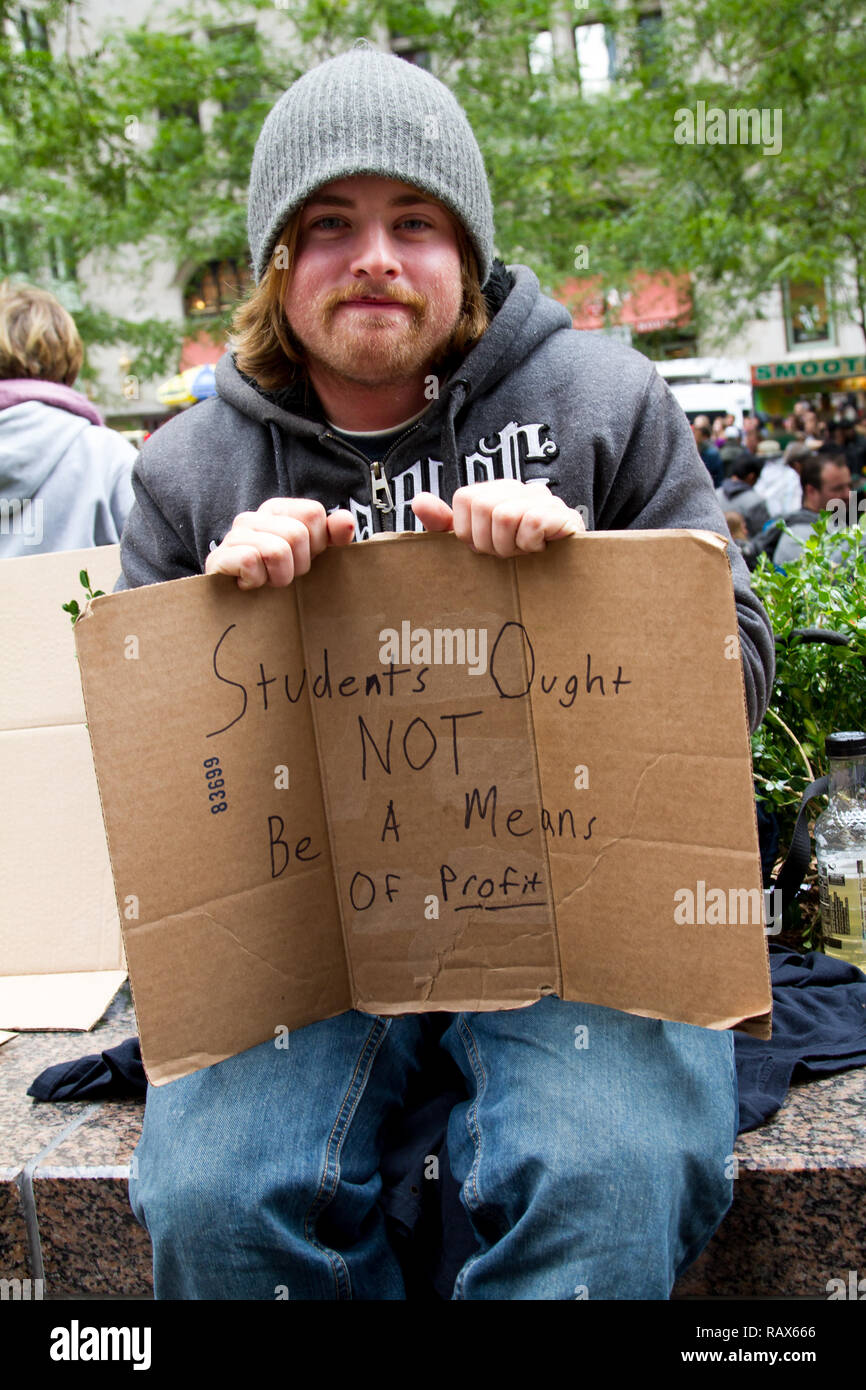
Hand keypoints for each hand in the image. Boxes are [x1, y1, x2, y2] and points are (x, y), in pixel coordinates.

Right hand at [204, 498, 354, 587]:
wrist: (235, 609)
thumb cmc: (273, 578)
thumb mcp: (308, 555)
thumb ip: (330, 536)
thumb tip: (346, 522)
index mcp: (276, 511)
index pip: (313, 513)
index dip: (316, 543)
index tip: (302, 558)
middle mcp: (252, 518)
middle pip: (297, 534)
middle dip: (298, 565)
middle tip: (283, 575)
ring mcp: (233, 537)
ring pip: (277, 550)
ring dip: (279, 577)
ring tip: (267, 581)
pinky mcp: (219, 557)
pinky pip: (250, 562)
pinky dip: (256, 582)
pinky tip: (248, 585)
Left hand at [411, 481, 585, 556]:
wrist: (561, 574)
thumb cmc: (514, 557)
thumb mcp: (474, 541)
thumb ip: (444, 524)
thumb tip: (419, 502)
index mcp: (495, 492)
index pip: (465, 498)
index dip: (469, 531)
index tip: (485, 546)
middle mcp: (519, 489)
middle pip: (483, 506)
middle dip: (489, 542)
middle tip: (505, 552)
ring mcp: (543, 500)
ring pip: (505, 515)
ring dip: (510, 545)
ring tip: (522, 551)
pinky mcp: (564, 514)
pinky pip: (532, 522)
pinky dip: (530, 544)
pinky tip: (539, 549)